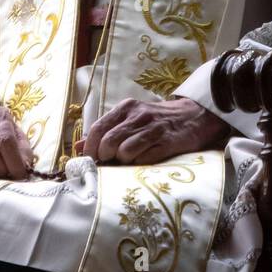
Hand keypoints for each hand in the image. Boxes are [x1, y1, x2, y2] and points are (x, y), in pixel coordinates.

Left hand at [79, 96, 231, 164]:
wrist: (193, 116)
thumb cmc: (156, 120)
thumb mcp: (129, 119)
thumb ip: (104, 131)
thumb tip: (77, 146)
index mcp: (126, 108)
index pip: (98, 128)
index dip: (90, 148)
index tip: (91, 160)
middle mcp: (138, 115)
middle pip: (109, 141)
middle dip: (105, 157)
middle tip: (110, 163)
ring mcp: (154, 128)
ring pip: (125, 150)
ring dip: (122, 161)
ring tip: (128, 161)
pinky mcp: (168, 141)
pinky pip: (145, 158)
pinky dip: (139, 163)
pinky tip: (142, 161)